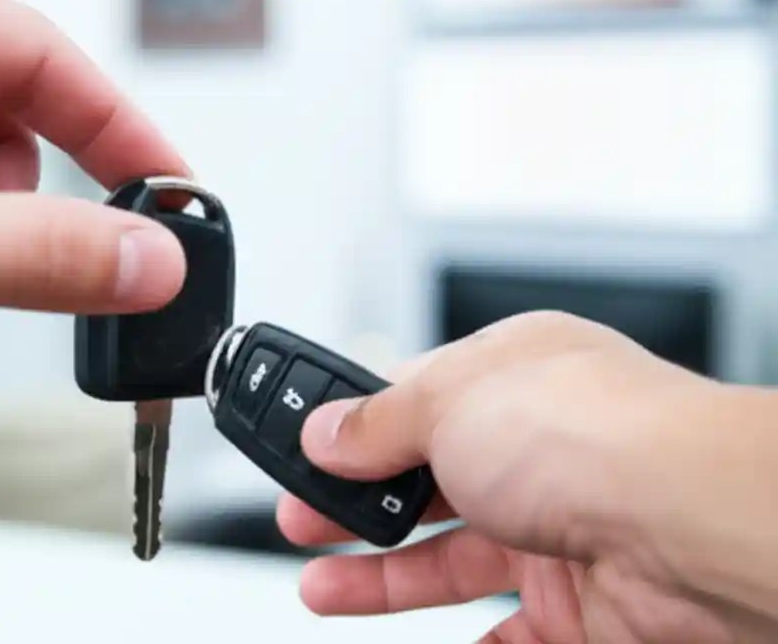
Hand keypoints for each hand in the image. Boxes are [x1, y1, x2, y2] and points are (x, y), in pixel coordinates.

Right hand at [277, 312, 777, 641]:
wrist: (694, 530)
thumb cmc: (596, 437)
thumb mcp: (444, 403)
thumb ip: (375, 423)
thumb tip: (324, 431)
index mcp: (514, 379)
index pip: (416, 402)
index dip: (354, 431)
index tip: (303, 457)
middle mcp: (541, 450)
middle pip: (427, 485)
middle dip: (353, 507)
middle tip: (300, 523)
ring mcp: (563, 529)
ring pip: (454, 560)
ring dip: (383, 577)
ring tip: (323, 588)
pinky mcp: (585, 607)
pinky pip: (514, 635)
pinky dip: (472, 643)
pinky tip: (435, 641)